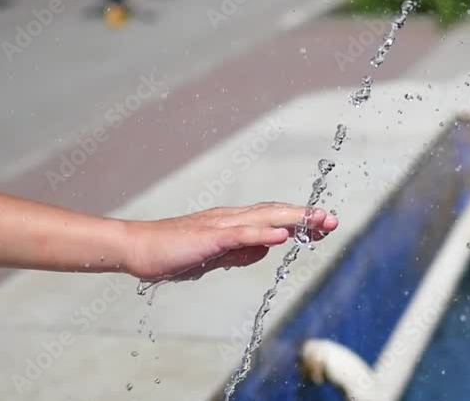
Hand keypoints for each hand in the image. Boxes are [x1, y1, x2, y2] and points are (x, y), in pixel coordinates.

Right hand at [124, 202, 337, 282]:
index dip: (300, 220)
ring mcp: (219, 226)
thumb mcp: (212, 257)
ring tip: (318, 221)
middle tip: (333, 219)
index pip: (273, 218)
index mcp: (231, 224)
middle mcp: (230, 218)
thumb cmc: (170, 253)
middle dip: (306, 216)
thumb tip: (265, 250)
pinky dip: (262, 235)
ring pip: (264, 219)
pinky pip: (240, 235)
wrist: (137, 249)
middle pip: (276, 213)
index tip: (323, 225)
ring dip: (293, 219)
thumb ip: (238, 253)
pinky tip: (281, 237)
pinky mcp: (208, 237)